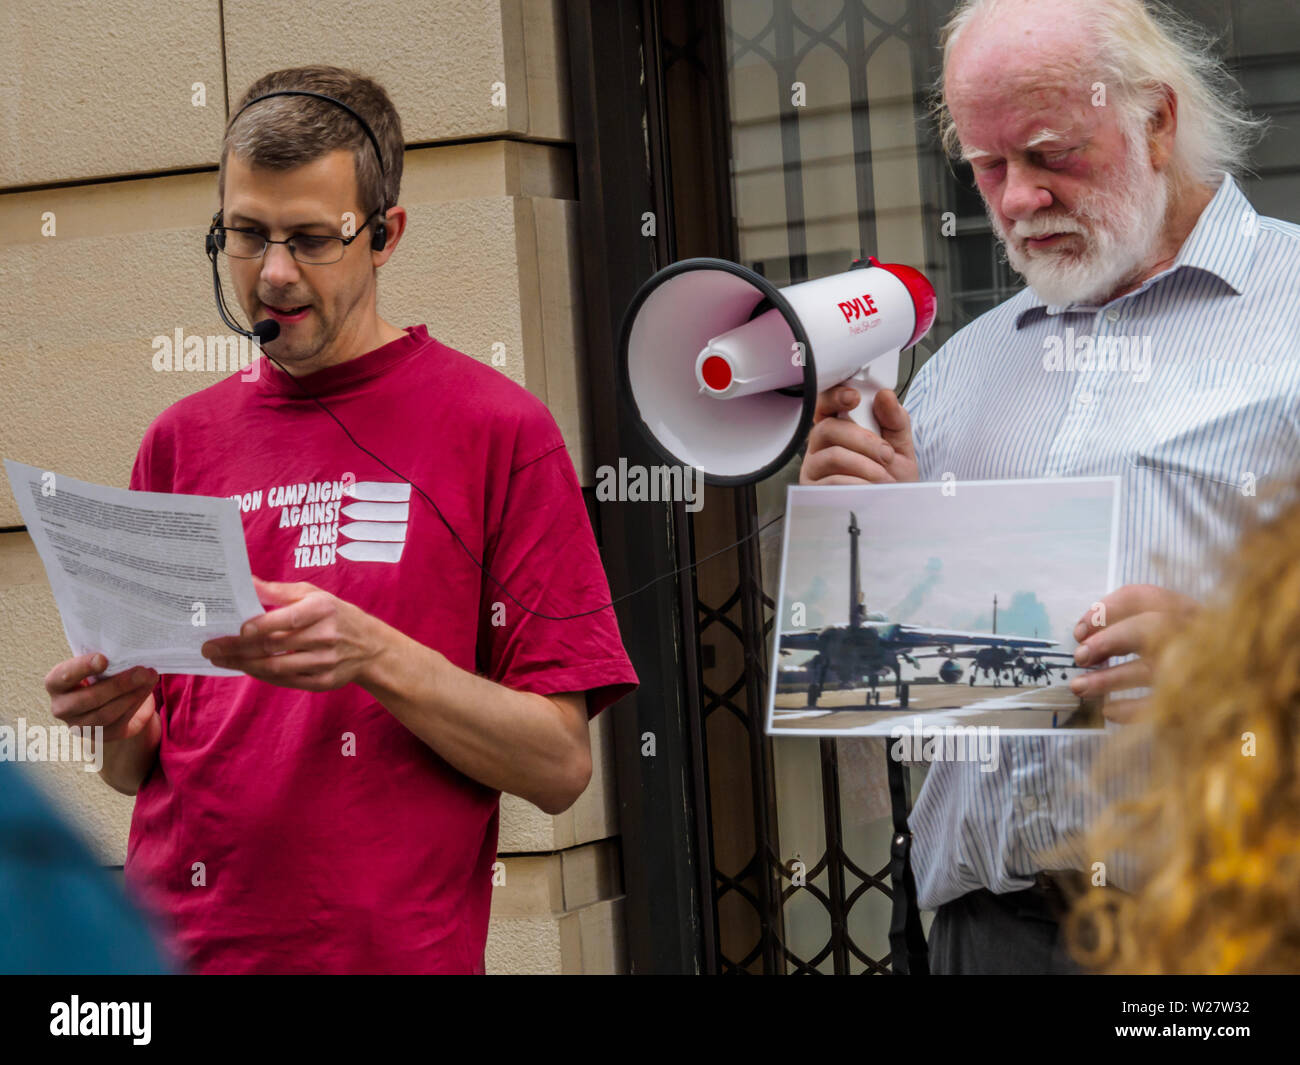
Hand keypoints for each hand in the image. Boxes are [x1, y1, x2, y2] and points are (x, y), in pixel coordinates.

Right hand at [45, 653, 157, 741]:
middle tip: (142, 670)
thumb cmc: (100, 674)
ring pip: (106, 714)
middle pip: (89, 699)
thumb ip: (106, 660)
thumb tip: (131, 654)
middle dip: (119, 684)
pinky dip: (136, 704)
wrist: (109, 699)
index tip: (104, 658)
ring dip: (132, 695)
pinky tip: (146, 690)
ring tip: (149, 678)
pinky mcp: (100, 736)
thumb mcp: (97, 664)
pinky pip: (120, 722)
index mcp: (56, 683)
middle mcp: (62, 707)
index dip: (83, 667)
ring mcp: (79, 725)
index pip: (63, 676)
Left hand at [200, 576, 386, 691]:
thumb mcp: (313, 595)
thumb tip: (245, 580)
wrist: (370, 647)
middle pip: (274, 646)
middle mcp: (326, 636)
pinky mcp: (324, 682)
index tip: (235, 629)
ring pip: (276, 667)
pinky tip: (245, 668)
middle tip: (210, 647)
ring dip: (244, 665)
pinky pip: (286, 681)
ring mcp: (326, 662)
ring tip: (221, 660)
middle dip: (238, 648)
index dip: (259, 626)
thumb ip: (277, 591)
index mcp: (322, 610)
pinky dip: (263, 675)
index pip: (287, 620)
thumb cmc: (335, 614)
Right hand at [799, 387, 918, 483]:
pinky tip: (870, 490)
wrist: (894, 513)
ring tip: (883, 477)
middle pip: (828, 428)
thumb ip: (894, 420)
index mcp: (838, 428)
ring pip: (833, 455)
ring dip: (864, 465)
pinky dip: (858, 483)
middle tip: (886, 454)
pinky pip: (832, 481)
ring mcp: (815, 469)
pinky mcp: (814, 492)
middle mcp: (821, 446)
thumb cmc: (893, 480)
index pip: (826, 404)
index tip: (854, 397)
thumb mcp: (900, 446)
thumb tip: (885, 396)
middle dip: (863, 440)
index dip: (834, 396)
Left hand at [1069, 584, 1198, 721]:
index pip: (1144, 597)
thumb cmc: (1199, 663)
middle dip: (1108, 640)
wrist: (1244, 704)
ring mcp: (1203, 672)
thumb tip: (1085, 636)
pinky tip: (1109, 710)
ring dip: (1106, 679)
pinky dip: (1129, 709)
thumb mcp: (1174, 634)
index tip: (1080, 629)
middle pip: (1150, 627)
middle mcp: (1199, 637)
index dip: (1105, 610)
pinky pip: (1159, 708)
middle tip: (1080, 656)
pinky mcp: (1202, 705)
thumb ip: (1134, 627)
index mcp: (1190, 612)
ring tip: (1078, 687)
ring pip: (1149, 671)